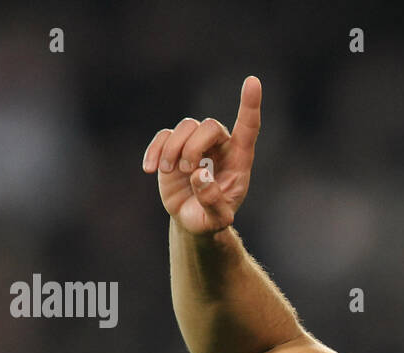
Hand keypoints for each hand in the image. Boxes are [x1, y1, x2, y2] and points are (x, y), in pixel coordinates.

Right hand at [142, 75, 261, 234]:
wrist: (193, 220)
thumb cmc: (212, 219)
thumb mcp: (217, 220)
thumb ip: (213, 202)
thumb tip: (201, 176)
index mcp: (239, 160)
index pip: (248, 127)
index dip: (250, 104)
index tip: (253, 81)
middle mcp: (220, 146)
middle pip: (209, 125)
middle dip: (194, 146)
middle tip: (186, 170)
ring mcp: (196, 144)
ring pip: (185, 127)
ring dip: (174, 149)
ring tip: (170, 173)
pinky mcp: (174, 147)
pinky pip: (163, 136)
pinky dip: (155, 150)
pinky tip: (151, 168)